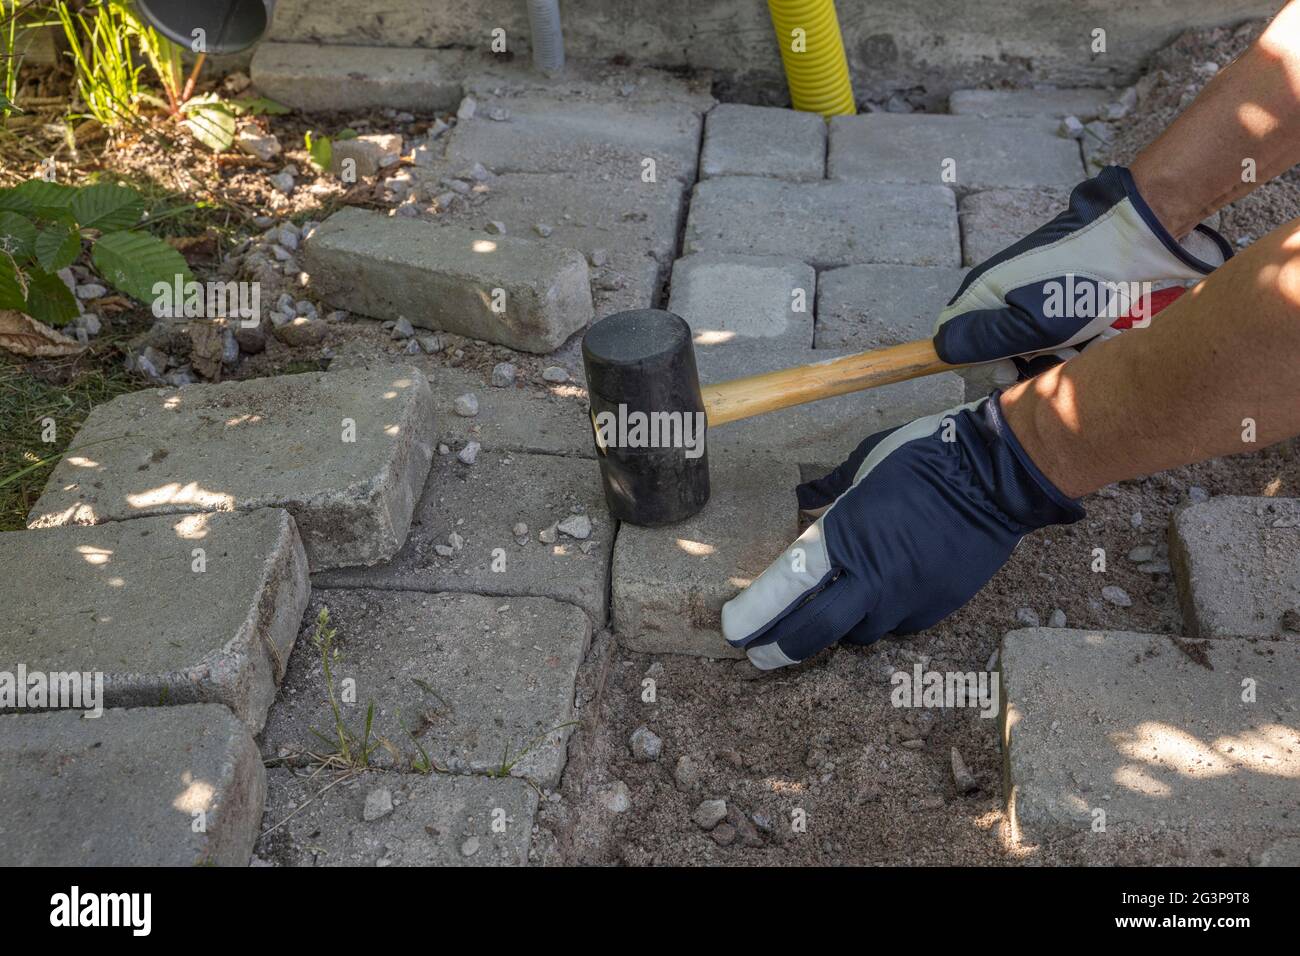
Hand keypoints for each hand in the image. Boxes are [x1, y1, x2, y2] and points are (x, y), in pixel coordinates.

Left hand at [721, 395, 1084, 669]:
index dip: (752, 616)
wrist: (997, 474)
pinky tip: (876, 600)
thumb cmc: (924, 456)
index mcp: (842, 536)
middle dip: (776, 649)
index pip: (783, 590)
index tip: (731, 630)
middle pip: (810, 633)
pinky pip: (894, 626)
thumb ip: (827, 490)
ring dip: (834, 629)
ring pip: (854, 634)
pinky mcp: (934, 608)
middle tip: (758, 653)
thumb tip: (802, 497)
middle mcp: (868, 577)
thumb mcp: (863, 461)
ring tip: (823, 615)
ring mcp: (903, 598)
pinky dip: (877, 617)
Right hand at [933, 166, 1230, 376]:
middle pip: (991, 343)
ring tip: (1082, 342)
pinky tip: (1091, 330)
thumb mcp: (1030, 324)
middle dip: (1022, 359)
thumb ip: (981, 341)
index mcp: (980, 293)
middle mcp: (995, 289)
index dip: (979, 364)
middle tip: (1055, 356)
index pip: (953, 341)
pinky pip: (1046, 323)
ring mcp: (1024, 286)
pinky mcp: (1050, 285)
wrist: (1131, 238)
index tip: (1012, 370)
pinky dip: (1068, 334)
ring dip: (1050, 349)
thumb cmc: (1081, 284)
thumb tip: (940, 350)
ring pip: (1023, 337)